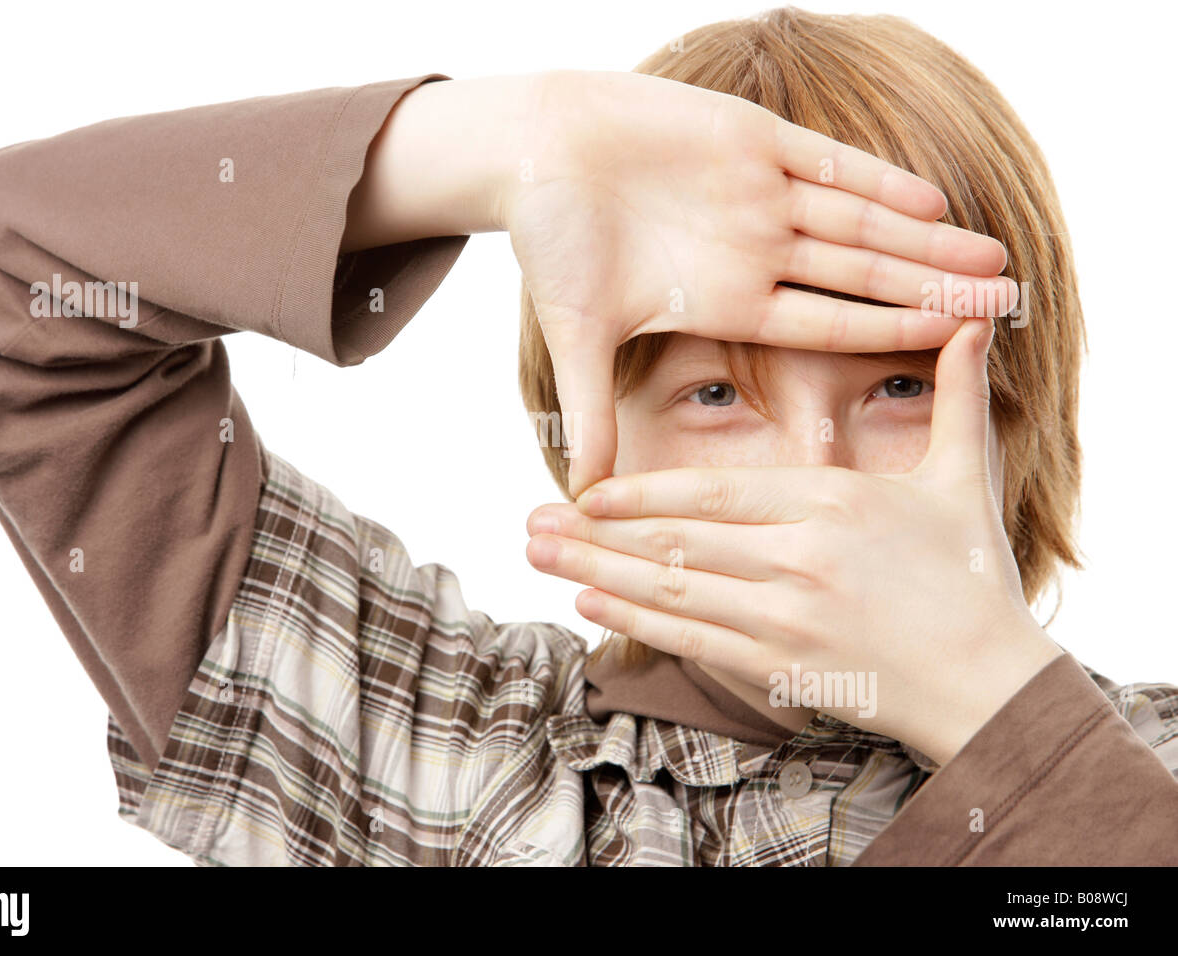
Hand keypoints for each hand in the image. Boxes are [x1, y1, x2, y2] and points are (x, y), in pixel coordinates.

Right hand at [501, 69, 1018, 495]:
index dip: (891, 335)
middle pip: (864, 275)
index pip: (828, 324)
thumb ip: (593, 411)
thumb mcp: (576, 336)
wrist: (533, 150)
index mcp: (729, 300)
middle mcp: (757, 251)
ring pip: (861, 221)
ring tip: (992, 258)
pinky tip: (930, 201)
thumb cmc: (551, 242)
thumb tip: (587, 497)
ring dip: (925, 240)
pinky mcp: (749, 138)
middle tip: (1008, 304)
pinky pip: (826, 163)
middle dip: (934, 288)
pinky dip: (875, 180)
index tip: (955, 350)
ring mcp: (759, 195)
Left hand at [523, 317, 1063, 765]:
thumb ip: (955, 396)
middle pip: (674, 541)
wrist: (992, 682)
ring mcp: (785, 618)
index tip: (587, 488)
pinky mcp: (781, 669)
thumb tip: (973, 322)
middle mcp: (797, 558)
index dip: (641, 492)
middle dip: (593, 533)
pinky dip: (636, 624)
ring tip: (537, 558)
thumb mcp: (964, 476)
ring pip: (671, 591)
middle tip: (530, 522)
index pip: (713, 493)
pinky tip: (589, 607)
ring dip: (594, 574)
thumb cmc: (972, 576)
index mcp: (829, 504)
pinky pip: (694, 642)